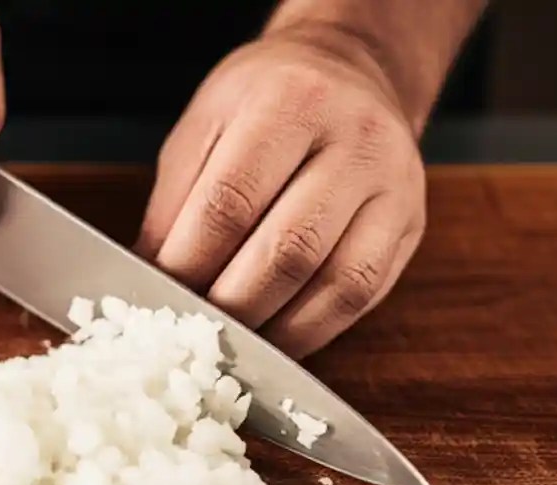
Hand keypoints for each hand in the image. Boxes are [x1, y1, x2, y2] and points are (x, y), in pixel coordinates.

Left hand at [136, 33, 425, 357]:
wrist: (349, 70)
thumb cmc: (264, 101)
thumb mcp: (204, 127)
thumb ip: (174, 204)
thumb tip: (147, 280)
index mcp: (288, 101)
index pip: (230, 202)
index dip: (190, 265)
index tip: (161, 300)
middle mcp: (354, 139)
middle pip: (287, 250)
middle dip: (231, 306)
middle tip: (193, 332)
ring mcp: (393, 184)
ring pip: (334, 283)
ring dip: (274, 330)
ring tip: (231, 342)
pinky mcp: (410, 224)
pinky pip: (362, 296)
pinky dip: (313, 330)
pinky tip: (275, 338)